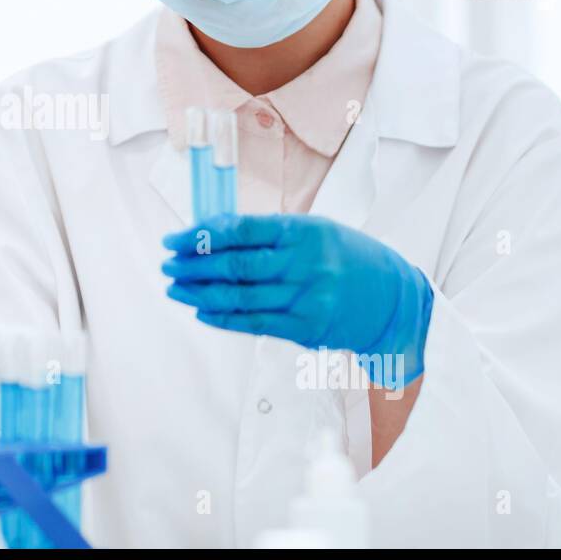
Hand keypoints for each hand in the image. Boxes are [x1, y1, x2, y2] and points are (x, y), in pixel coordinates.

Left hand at [162, 214, 432, 385]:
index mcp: (306, 231)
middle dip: (194, 265)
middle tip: (167, 263)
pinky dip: (224, 317)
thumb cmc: (348, 258)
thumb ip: (270, 234)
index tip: (175, 238)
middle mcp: (306, 264)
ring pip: (241, 297)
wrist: (393, 299)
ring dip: (200, 292)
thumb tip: (214, 234)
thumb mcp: (316, 231)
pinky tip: (201, 310)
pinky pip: (255, 323)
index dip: (203, 235)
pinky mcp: (306, 328)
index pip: (243, 230)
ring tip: (174, 288)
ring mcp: (307, 299)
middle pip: (236, 265)